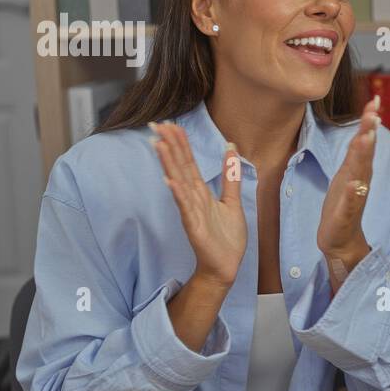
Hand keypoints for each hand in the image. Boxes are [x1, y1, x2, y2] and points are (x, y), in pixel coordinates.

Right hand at [150, 120, 244, 288]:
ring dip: (169, 164)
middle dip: (170, 146)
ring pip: (179, 183)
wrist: (226, 266)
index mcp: (201, 192)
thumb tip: (231, 149)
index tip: (171, 123)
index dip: (180, 143)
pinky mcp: (194, 227)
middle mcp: (193, 199)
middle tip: (157, 124)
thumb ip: (230, 176)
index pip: (188, 162)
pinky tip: (171, 181)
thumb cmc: (226, 238)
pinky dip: (178, 194)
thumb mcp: (233, 202)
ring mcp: (191, 212)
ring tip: (158, 144)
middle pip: (180, 167)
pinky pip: (185, 207)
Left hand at [316, 96, 379, 288]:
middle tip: (374, 112)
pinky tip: (355, 184)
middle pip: (365, 152)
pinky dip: (354, 193)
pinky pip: (351, 202)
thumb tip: (365, 131)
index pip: (363, 141)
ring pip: (360, 173)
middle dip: (369, 132)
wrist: (341, 240)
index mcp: (356, 170)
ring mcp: (354, 196)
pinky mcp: (346, 214)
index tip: (374, 101)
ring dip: (364, 156)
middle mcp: (359, 180)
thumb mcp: (346, 175)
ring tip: (367, 138)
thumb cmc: (342, 206)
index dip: (369, 121)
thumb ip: (356, 154)